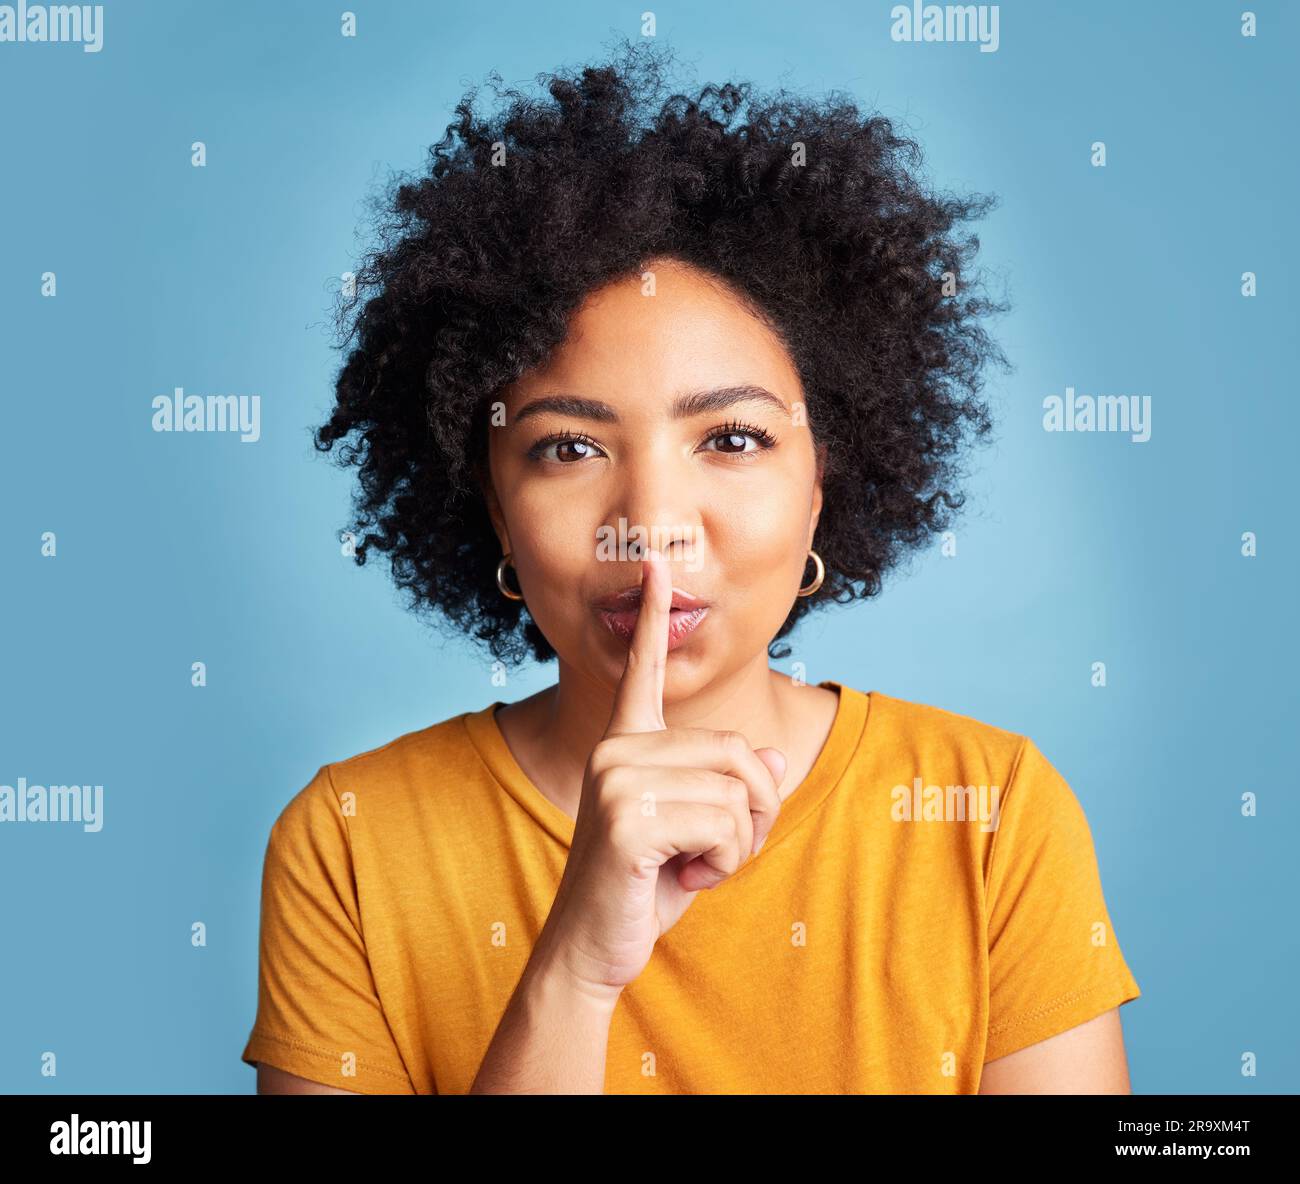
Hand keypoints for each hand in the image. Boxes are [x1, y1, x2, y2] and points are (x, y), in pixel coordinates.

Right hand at [539, 549, 788, 995]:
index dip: (655, 616)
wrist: (595, 948)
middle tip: (716, 852)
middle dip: (753, 811)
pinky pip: (723, 826)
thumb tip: (769, 755)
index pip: (645, 669)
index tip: (656, 564)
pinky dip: (725, 864)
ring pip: (736, 790)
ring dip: (738, 844)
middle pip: (737, 751)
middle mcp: (617, 748)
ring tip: (695, 866)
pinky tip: (685, 880)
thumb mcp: (698, 831)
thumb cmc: (645, 886)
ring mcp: (617, 778)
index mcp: (628, 742)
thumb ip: (728, 788)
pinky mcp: (627, 817)